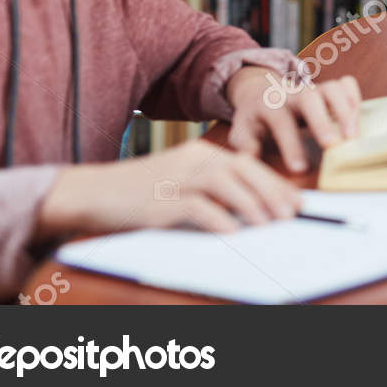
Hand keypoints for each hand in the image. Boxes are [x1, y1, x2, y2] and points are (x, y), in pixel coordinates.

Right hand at [36, 140, 301, 238]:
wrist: (91, 191)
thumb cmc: (138, 192)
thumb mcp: (179, 181)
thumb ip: (211, 188)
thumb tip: (250, 208)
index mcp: (199, 153)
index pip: (248, 163)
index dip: (274, 182)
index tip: (295, 200)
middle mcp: (192, 160)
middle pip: (244, 170)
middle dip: (272, 191)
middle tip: (291, 213)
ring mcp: (176, 178)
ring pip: (226, 184)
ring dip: (252, 204)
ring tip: (270, 224)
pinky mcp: (161, 200)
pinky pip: (197, 207)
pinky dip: (218, 220)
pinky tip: (233, 233)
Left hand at [225, 68, 361, 173]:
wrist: (261, 93)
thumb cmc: (255, 120)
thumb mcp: (241, 132)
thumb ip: (245, 145)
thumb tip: (250, 159)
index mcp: (269, 105)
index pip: (281, 122)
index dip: (291, 145)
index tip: (300, 169)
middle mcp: (293, 93)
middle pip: (309, 98)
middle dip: (322, 121)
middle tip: (333, 146)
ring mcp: (314, 88)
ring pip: (332, 89)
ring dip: (345, 111)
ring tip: (352, 138)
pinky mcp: (328, 88)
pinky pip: (346, 85)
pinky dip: (354, 99)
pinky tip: (357, 121)